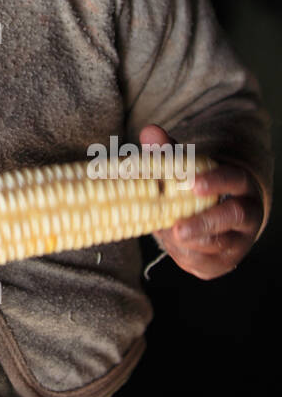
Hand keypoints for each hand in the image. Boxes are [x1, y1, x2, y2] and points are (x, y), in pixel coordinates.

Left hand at [141, 125, 262, 279]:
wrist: (214, 215)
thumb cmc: (197, 185)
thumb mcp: (186, 166)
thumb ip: (169, 151)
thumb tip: (149, 132)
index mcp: (240, 183)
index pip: (233, 179)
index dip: (214, 181)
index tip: (192, 184)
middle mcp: (247, 213)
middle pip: (233, 216)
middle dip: (204, 223)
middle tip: (177, 229)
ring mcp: (239, 241)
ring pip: (219, 245)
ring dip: (188, 242)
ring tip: (166, 233)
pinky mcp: (224, 262)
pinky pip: (205, 264)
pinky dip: (184, 256)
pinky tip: (171, 244)